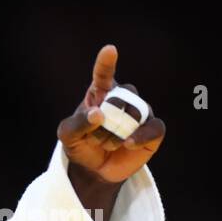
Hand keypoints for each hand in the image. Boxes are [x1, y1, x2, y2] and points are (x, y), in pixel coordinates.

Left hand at [57, 44, 164, 185]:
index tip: (109, 50)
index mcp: (101, 93)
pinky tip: (128, 144)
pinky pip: (153, 127)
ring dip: (116, 134)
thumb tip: (98, 114)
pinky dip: (140, 136)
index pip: (104, 75)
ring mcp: (140, 112)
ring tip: (105, 144)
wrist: (94, 170)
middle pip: (120, 99)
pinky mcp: (152, 130)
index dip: (106, 63)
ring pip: (135, 114)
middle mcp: (123, 98)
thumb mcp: (68, 136)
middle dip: (104, 122)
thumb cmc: (81, 145)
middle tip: (92, 137)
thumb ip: (77, 123)